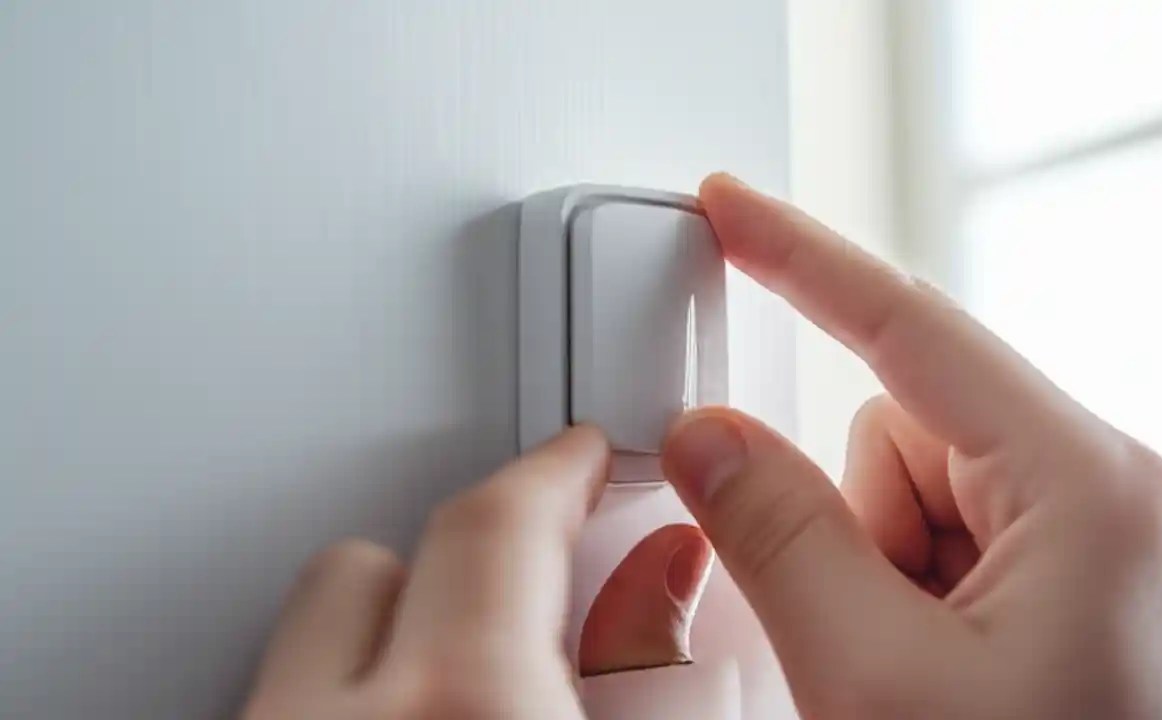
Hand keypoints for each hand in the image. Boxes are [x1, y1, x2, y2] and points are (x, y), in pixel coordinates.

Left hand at [241, 426, 711, 718]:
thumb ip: (654, 668)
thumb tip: (660, 580)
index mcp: (460, 711)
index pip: (497, 524)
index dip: (553, 478)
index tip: (573, 464)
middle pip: (360, 572)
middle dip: (443, 571)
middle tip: (515, 610)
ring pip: (296, 655)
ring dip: (380, 653)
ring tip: (460, 698)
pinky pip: (274, 709)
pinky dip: (337, 710)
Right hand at [660, 174, 1161, 718]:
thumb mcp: (878, 686)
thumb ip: (777, 540)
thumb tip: (709, 440)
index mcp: (1089, 487)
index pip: (907, 331)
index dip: (802, 258)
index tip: (732, 208)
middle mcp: (1112, 498)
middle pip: (907, 432)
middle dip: (861, 524)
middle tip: (880, 643)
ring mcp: (1104, 551)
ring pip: (922, 501)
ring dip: (889, 579)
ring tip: (927, 684)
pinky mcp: (1087, 598)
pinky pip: (957, 552)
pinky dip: (922, 606)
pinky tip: (957, 691)